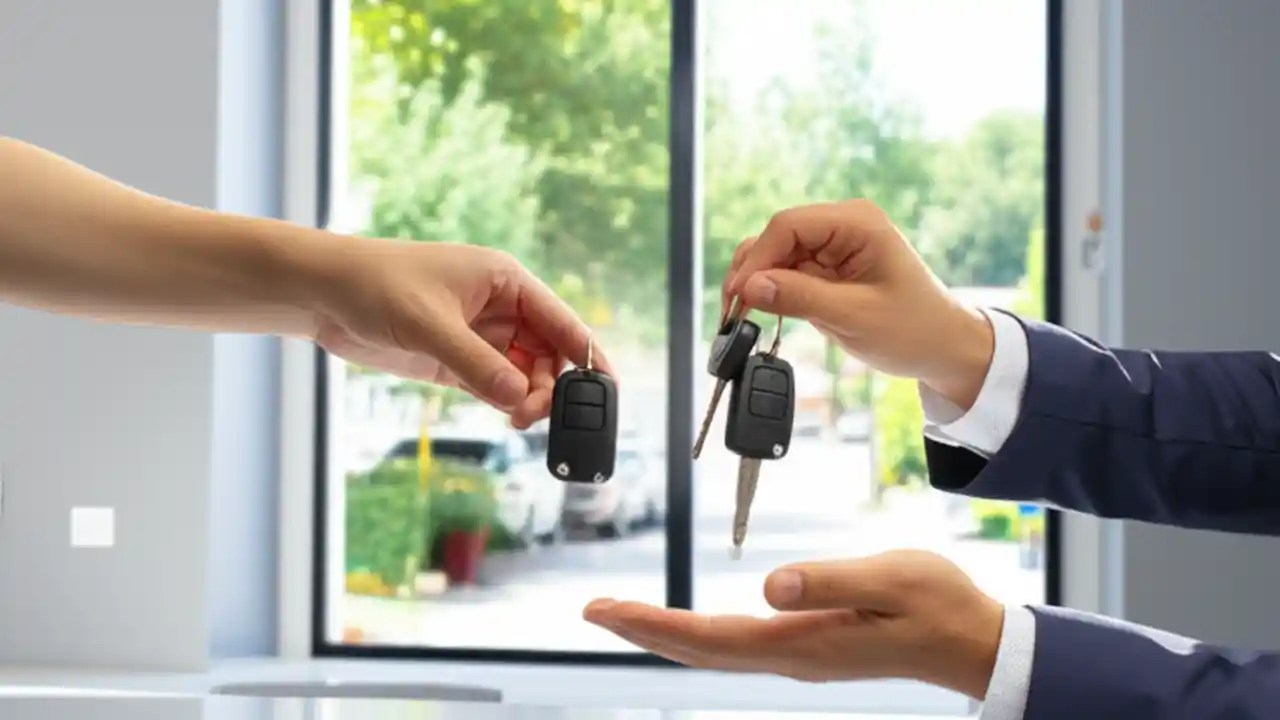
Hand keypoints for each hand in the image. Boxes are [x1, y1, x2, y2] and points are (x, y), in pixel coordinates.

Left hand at [302, 238, 606, 427]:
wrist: (322, 293)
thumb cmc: (375, 286)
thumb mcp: (429, 325)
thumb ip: (476, 365)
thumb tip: (519, 399)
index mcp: (505, 281)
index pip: (562, 320)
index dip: (588, 354)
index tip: (607, 388)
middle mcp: (500, 307)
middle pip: (548, 354)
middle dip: (550, 385)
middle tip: (533, 414)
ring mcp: (478, 335)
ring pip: (524, 374)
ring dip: (528, 398)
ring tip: (517, 419)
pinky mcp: (455, 359)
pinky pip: (496, 385)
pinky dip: (507, 402)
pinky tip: (508, 416)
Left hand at [584, 550, 1002, 699]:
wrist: (970, 642)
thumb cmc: (937, 604)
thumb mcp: (891, 577)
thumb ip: (831, 580)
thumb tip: (769, 584)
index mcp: (804, 641)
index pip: (712, 637)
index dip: (654, 624)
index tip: (606, 609)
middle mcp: (791, 656)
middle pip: (700, 650)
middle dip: (642, 629)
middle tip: (592, 609)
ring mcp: (798, 656)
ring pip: (713, 651)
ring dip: (663, 633)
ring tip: (621, 614)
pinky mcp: (806, 647)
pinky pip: (734, 645)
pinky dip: (695, 635)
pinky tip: (683, 627)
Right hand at [722, 200, 992, 409]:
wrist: (944, 348)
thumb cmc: (914, 329)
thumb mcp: (854, 316)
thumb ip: (799, 298)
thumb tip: (750, 287)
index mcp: (857, 223)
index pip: (787, 225)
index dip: (757, 259)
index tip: (739, 296)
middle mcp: (842, 226)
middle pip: (776, 237)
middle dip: (751, 271)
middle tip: (732, 310)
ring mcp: (833, 247)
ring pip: (775, 254)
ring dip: (755, 282)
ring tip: (739, 314)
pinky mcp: (827, 269)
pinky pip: (786, 272)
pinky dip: (768, 291)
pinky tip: (758, 312)